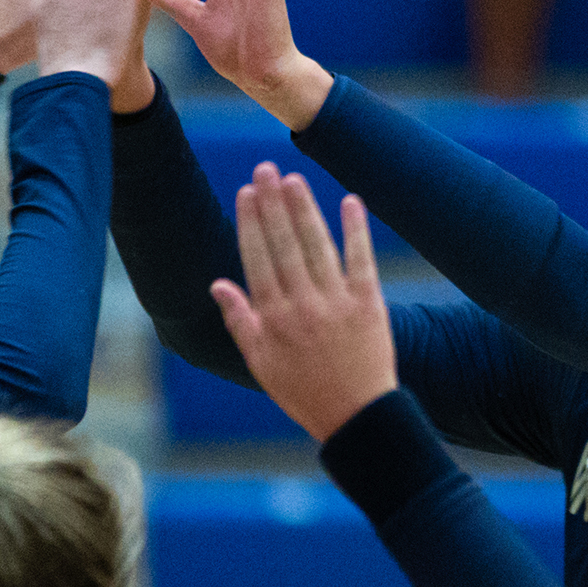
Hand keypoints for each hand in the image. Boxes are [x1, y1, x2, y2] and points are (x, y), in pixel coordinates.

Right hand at [211, 163, 395, 442]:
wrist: (357, 417)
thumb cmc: (304, 392)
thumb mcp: (260, 364)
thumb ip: (240, 321)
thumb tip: (218, 283)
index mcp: (273, 318)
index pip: (258, 259)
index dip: (251, 223)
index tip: (246, 192)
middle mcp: (302, 305)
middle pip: (284, 244)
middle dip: (273, 203)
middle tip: (265, 169)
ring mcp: (337, 302)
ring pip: (317, 246)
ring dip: (305, 209)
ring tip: (294, 179)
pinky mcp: (369, 304)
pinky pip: (361, 260)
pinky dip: (356, 230)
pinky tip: (349, 202)